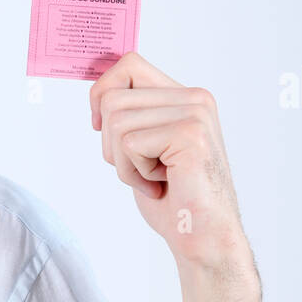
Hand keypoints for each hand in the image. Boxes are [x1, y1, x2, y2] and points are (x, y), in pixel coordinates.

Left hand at [88, 52, 254, 273]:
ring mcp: (194, 113)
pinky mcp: (189, 134)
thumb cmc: (173, 197)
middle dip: (111, 143)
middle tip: (141, 169)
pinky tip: (162, 184)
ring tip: (154, 178)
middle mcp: (195, 98)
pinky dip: (134, 173)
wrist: (203, 237)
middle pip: (113, 98)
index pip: (128, 64)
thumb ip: (130, 115)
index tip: (99, 125)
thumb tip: (98, 93)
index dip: (102, 93)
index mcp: (186, 96)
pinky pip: (128, 144)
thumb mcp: (145, 147)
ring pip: (116, 122)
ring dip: (123, 162)